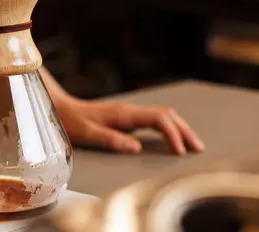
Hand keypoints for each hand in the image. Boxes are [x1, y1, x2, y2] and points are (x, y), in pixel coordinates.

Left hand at [56, 97, 204, 155]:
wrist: (60, 108)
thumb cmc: (71, 121)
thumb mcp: (87, 133)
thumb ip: (110, 140)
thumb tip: (135, 148)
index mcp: (123, 114)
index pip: (158, 119)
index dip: (172, 134)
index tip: (180, 151)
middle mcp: (129, 110)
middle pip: (166, 115)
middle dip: (184, 131)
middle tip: (198, 148)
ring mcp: (129, 113)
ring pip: (163, 115)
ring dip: (180, 128)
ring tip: (193, 145)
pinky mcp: (128, 117)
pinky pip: (155, 119)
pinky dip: (169, 128)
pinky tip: (175, 139)